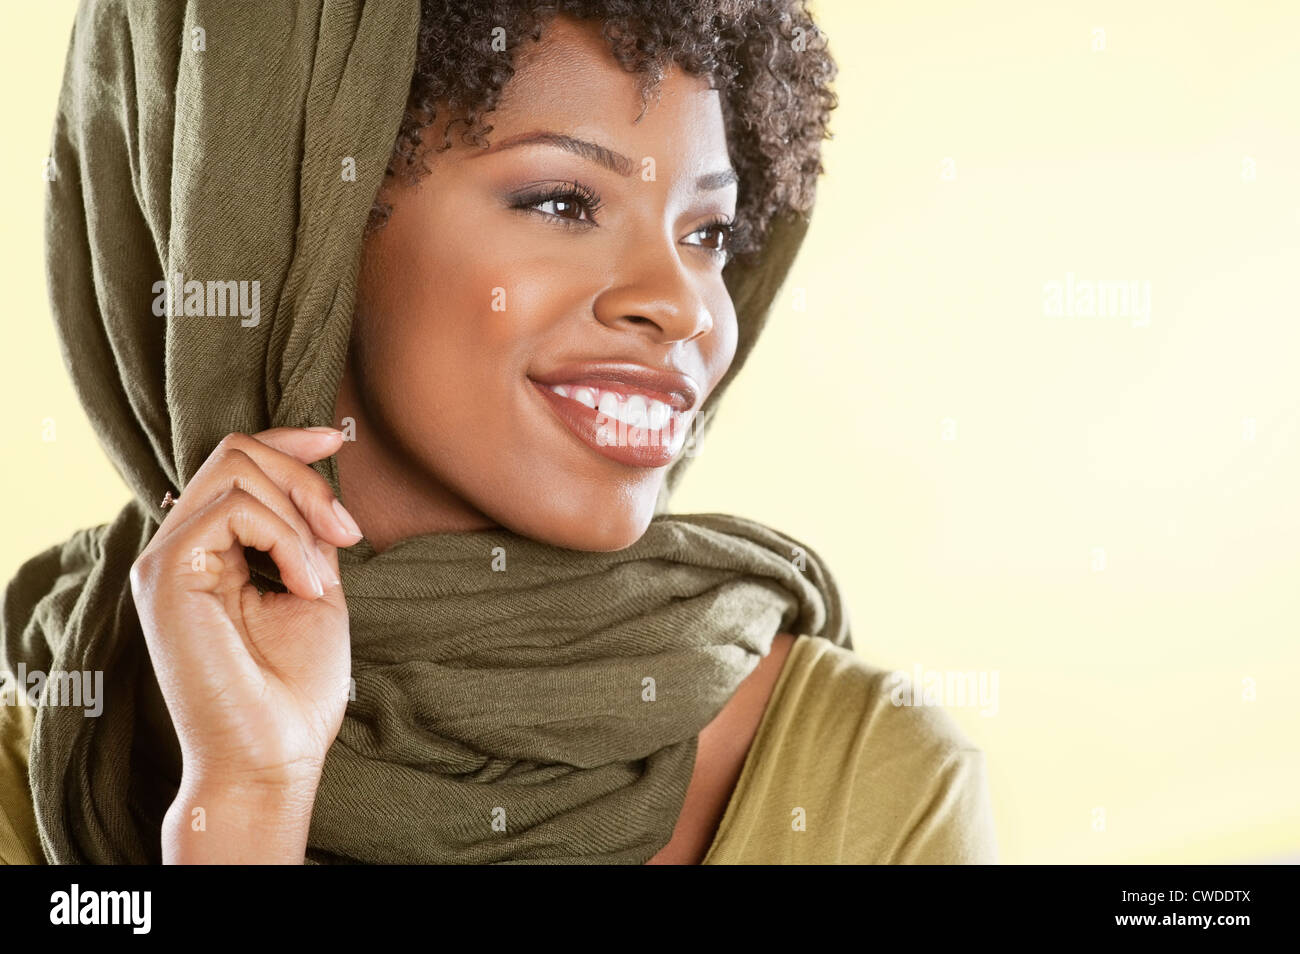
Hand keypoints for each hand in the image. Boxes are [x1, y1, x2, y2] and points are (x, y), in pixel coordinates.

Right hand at [130, 427, 361, 854]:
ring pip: (236, 469)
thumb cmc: (294, 688)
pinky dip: (286, 538)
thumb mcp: (313, 588)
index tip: (337, 437)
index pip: (234, 462)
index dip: (287, 438)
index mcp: (210, 551)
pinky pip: (235, 508)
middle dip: (306, 479)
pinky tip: (305, 586)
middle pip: (236, 451)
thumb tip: (317, 472)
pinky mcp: (165, 573)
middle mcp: (179, 548)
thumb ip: (306, 533)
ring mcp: (165, 559)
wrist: (273, 755)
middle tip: (348, 533)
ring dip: (301, 515)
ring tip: (320, 578)